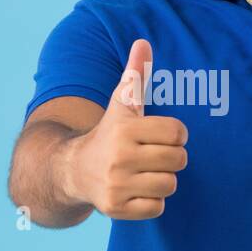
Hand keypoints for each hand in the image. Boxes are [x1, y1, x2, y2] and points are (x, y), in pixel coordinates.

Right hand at [60, 39, 188, 218]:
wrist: (73, 170)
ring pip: (169, 185)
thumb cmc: (109, 134)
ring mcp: (116, 185)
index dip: (174, 135)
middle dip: (169, 159)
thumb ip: (135, 75)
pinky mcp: (116, 209)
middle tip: (150, 157)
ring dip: (161, 180)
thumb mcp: (121, 104)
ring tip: (143, 173)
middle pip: (178, 160)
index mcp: (124, 129)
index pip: (178, 133)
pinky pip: (157, 207)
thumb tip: (143, 42)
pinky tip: (135, 190)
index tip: (158, 136)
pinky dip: (151, 201)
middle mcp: (119, 157)